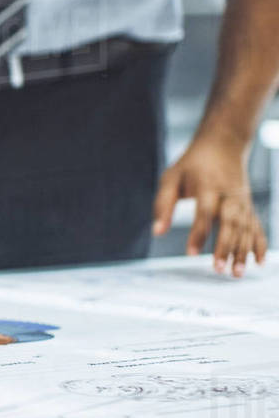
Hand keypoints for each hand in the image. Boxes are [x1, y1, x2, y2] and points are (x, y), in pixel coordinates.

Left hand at [153, 140, 266, 276]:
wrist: (223, 143)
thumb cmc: (192, 164)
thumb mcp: (171, 177)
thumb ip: (163, 203)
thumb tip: (156, 232)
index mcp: (208, 186)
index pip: (204, 213)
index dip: (198, 234)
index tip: (190, 254)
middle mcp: (229, 194)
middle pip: (230, 223)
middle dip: (226, 247)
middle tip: (218, 270)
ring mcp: (242, 200)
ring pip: (246, 228)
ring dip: (243, 252)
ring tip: (236, 274)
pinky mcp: (249, 205)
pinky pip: (257, 226)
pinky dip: (259, 244)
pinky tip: (259, 262)